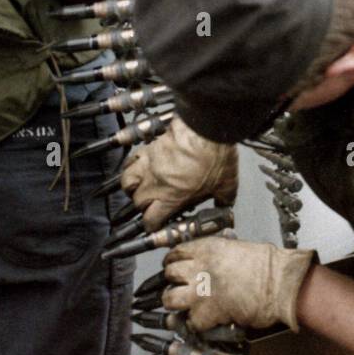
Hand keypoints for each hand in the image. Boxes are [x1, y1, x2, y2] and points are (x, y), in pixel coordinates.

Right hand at [120, 116, 237, 231]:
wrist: (206, 129)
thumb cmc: (215, 156)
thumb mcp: (227, 185)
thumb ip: (223, 199)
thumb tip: (225, 204)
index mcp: (171, 198)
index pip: (150, 220)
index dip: (151, 225)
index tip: (155, 224)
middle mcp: (155, 184)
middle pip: (137, 202)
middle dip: (143, 207)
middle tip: (153, 205)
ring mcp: (149, 165)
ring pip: (127, 182)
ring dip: (131, 188)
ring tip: (139, 188)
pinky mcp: (149, 147)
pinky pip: (130, 159)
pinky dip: (130, 166)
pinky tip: (137, 166)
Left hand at [163, 237, 315, 331]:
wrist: (280, 283)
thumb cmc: (268, 265)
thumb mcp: (237, 248)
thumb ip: (217, 255)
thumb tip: (208, 262)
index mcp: (207, 247)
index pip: (176, 252)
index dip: (172, 261)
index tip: (173, 266)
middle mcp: (198, 266)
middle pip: (169, 274)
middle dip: (172, 282)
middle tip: (179, 287)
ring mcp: (200, 291)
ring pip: (170, 299)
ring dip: (175, 303)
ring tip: (183, 307)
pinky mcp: (207, 313)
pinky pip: (191, 322)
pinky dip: (196, 324)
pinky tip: (204, 322)